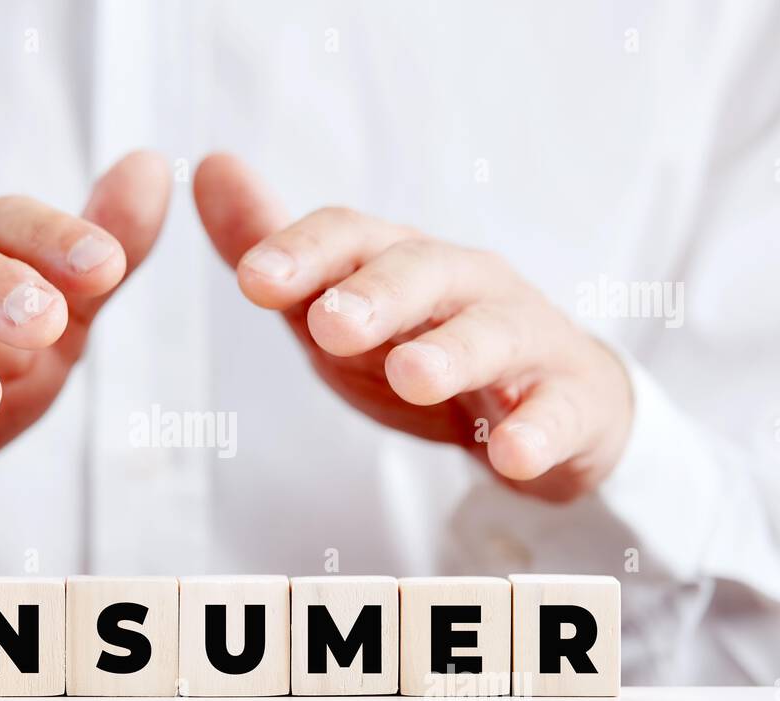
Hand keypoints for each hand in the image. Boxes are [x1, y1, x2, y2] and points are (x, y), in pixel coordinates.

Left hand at [193, 154, 632, 501]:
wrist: (551, 403)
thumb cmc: (426, 344)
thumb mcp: (337, 305)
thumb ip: (273, 252)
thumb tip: (209, 166)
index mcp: (398, 260)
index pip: (350, 236)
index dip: (303, 252)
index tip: (253, 280)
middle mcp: (463, 284)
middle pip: (421, 274)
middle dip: (375, 294)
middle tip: (330, 325)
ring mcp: (522, 338)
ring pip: (491, 334)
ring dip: (452, 353)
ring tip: (415, 377)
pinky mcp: (570, 401)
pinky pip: (557, 413)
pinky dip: (537, 432)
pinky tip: (511, 454)